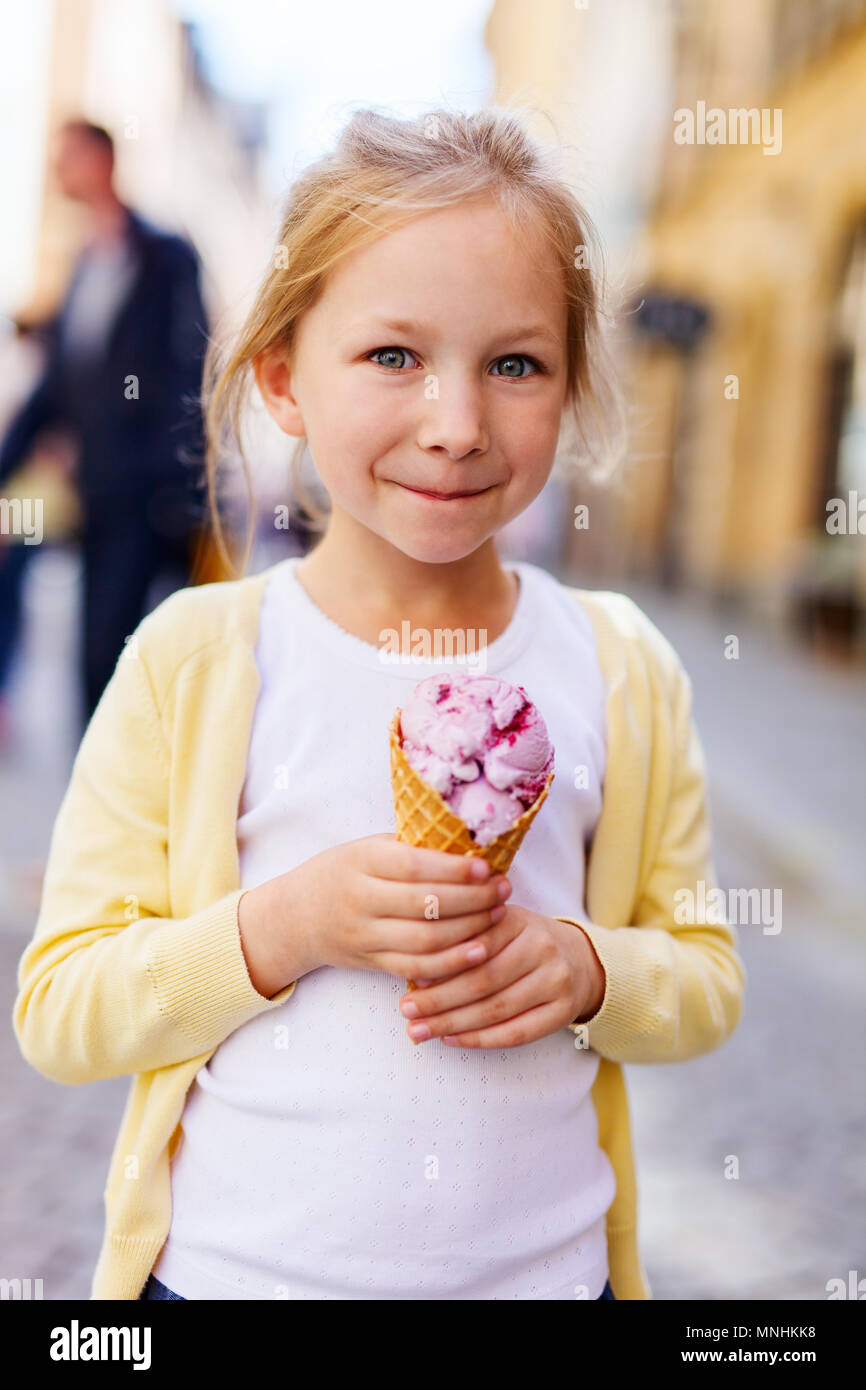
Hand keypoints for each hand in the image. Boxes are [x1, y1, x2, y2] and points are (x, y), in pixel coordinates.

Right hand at [269, 833, 512, 983]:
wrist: (294, 917)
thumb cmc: (341, 873)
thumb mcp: (367, 848)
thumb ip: (410, 848)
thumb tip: (470, 843)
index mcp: (362, 861)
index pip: (415, 866)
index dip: (455, 870)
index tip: (487, 867)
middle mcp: (361, 899)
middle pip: (426, 905)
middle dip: (473, 899)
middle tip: (503, 890)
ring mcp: (364, 935)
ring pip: (425, 941)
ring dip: (469, 931)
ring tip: (497, 915)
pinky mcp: (371, 963)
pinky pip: (416, 969)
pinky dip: (450, 964)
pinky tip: (477, 952)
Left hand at [397, 904, 606, 1048]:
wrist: (578, 959)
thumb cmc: (521, 941)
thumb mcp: (497, 924)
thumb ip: (464, 937)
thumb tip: (416, 969)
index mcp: (519, 918)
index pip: (473, 945)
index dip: (440, 965)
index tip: (409, 981)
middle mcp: (542, 947)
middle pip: (483, 979)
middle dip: (440, 999)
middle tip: (407, 1011)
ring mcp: (556, 981)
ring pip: (496, 1009)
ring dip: (453, 1023)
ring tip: (420, 1031)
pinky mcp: (562, 1012)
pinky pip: (516, 1032)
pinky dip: (480, 1039)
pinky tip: (452, 1039)